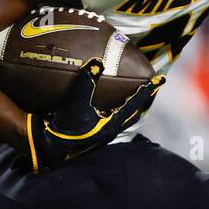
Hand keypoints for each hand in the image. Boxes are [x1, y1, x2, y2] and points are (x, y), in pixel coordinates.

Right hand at [26, 59, 163, 172]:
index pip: (135, 103)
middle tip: (151, 86)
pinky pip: (109, 118)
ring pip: (122, 117)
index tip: (160, 79)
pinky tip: (105, 102)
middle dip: (142, 98)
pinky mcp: (91, 133)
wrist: (47, 147)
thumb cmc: (63, 127)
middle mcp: (109, 129)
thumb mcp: (75, 102)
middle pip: (133, 112)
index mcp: (111, 124)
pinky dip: (112, 107)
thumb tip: (98, 61)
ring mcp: (101, 133)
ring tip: (132, 93)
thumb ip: (86, 82)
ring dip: (128, 105)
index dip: (147, 90)